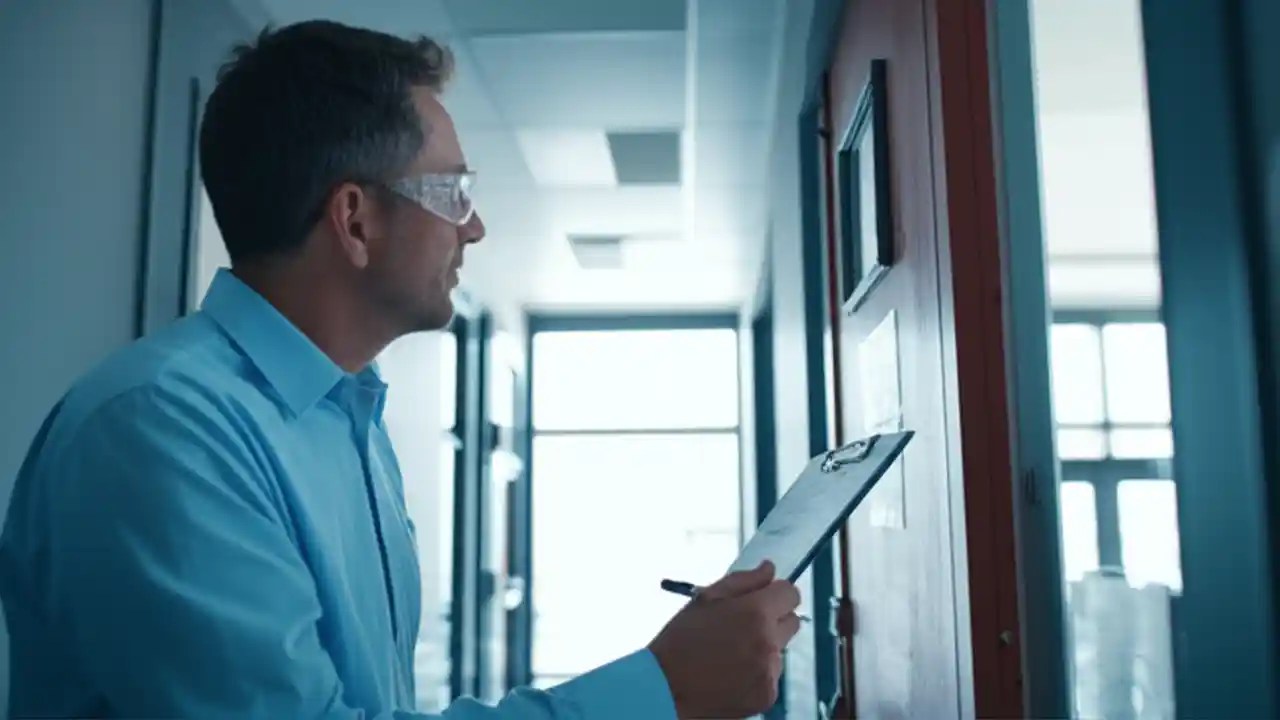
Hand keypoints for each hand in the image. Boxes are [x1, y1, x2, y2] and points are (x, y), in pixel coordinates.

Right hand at [646, 561, 802, 718]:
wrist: (665, 689)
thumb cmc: (681, 640)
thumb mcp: (706, 599)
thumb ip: (743, 580)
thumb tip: (769, 569)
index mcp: (755, 612)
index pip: (790, 594)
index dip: (776, 593)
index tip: (763, 599)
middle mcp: (769, 642)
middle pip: (791, 621)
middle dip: (773, 619)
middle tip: (744, 626)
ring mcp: (770, 671)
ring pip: (780, 649)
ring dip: (764, 647)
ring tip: (731, 653)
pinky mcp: (768, 694)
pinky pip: (771, 674)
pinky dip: (758, 672)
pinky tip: (732, 673)